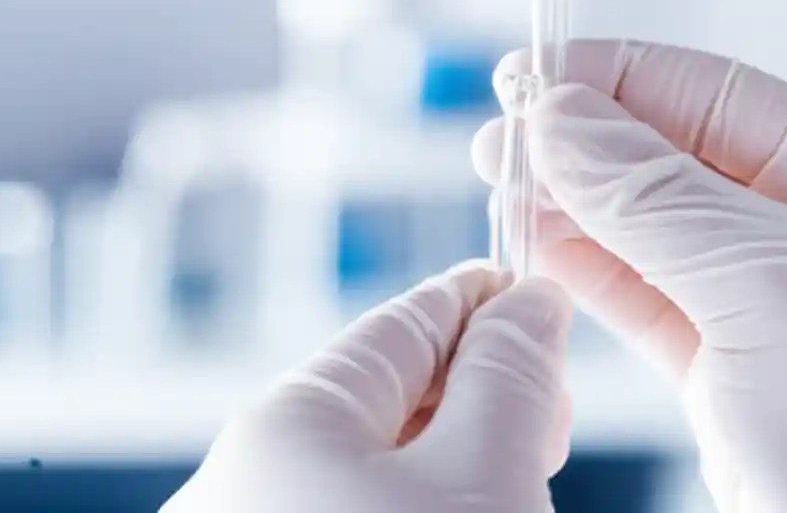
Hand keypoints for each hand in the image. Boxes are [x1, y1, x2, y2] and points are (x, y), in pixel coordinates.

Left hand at [162, 264, 572, 512]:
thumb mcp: (485, 479)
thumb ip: (509, 378)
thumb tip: (530, 301)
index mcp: (280, 427)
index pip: (402, 326)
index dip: (481, 303)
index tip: (535, 294)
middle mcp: (236, 482)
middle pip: (382, 396)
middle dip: (475, 388)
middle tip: (550, 410)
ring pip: (366, 463)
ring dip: (450, 452)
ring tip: (518, 472)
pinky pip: (343, 506)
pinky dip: (412, 500)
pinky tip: (462, 510)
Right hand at [473, 40, 786, 511]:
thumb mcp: (767, 286)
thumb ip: (655, 198)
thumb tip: (559, 117)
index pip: (715, 94)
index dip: (618, 78)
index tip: (533, 76)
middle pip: (672, 155)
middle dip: (584, 142)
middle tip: (500, 139)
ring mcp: (761, 294)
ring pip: (646, 224)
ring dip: (572, 203)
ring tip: (500, 185)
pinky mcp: (723, 358)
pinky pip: (641, 292)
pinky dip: (585, 267)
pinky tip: (534, 243)